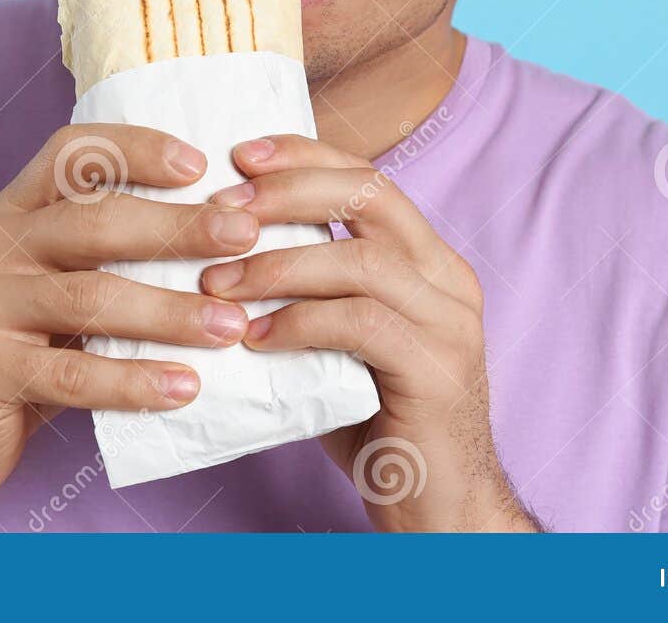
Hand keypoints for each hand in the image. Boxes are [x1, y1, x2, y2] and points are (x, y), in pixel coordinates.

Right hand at [0, 124, 258, 525]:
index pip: (71, 154)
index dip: (137, 149)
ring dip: (171, 311)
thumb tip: (217, 234)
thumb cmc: (17, 354)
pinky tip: (185, 387)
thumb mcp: (51, 290)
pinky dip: (135, 381)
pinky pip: (72, 375)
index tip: (201, 165)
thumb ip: (105, 258)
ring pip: (91, 296)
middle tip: (244, 237)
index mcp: (10, 214)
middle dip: (177, 226)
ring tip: (232, 325)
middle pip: (94, 220)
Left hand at [199, 134, 539, 531]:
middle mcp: (449, 279)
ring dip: (277, 265)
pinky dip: (299, 323)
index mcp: (429, 261)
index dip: (305, 156)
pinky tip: (255, 338)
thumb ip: (305, 294)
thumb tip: (216, 254)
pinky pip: (361, 324)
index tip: (240, 155)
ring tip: (217, 283)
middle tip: (220, 206)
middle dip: (288, 191)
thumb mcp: (338, 343)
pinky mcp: (438, 371)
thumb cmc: (376, 425)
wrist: (441, 513)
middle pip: (371, 196)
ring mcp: (451, 324)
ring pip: (361, 260)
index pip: (369, 177)